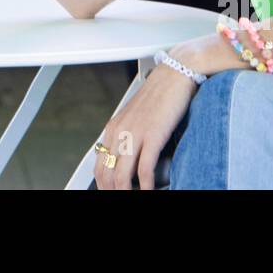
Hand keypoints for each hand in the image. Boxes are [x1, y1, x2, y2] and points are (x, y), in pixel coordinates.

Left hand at [94, 63, 197, 189]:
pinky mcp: (152, 136)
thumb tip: (128, 159)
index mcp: (113, 128)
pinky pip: (144, 169)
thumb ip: (128, 136)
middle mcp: (119, 132)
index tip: (111, 191)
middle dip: (112, 191)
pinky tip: (150, 190)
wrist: (174, 74)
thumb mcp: (135, 117)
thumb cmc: (159, 95)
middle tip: (122, 198)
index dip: (103, 184)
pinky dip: (146, 186)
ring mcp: (134, 134)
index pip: (99, 165)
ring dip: (126, 193)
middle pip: (106, 174)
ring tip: (135, 198)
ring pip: (121, 176)